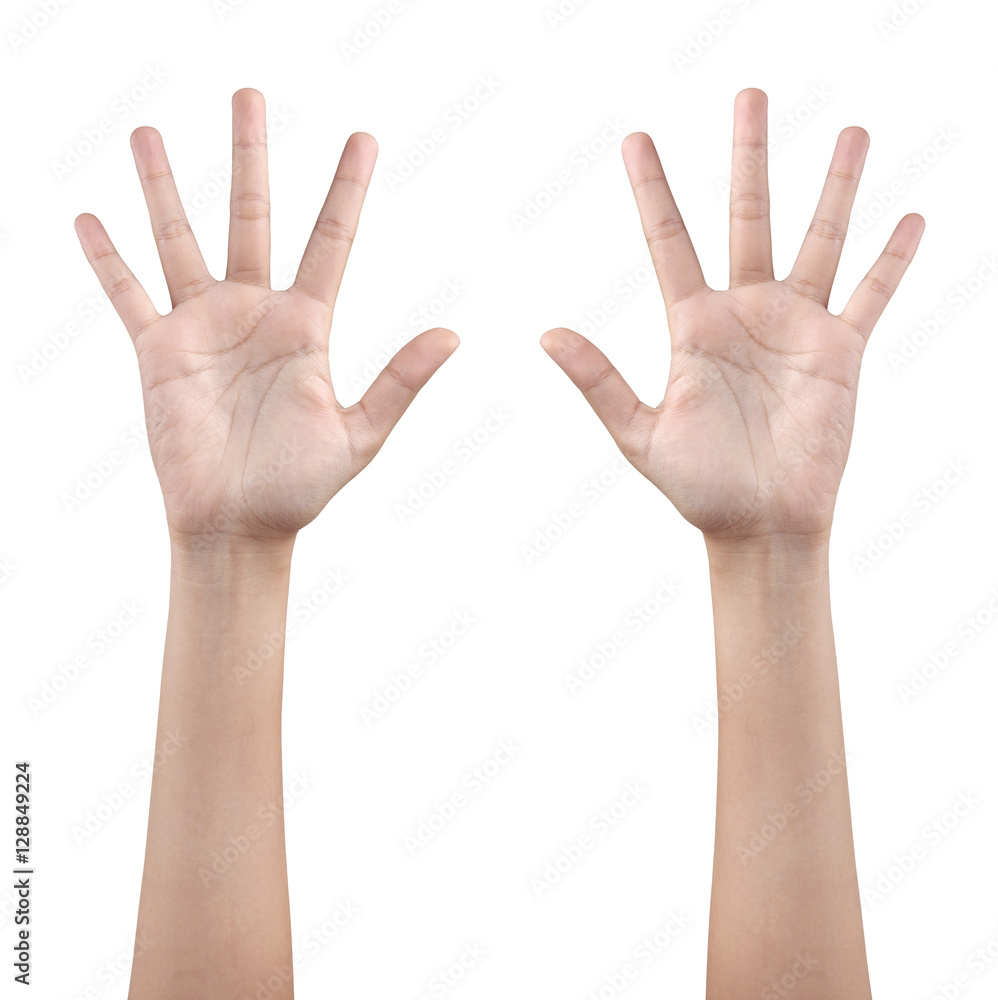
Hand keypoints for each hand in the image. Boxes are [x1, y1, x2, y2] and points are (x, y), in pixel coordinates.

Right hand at [75, 88, 457, 547]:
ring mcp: (205, 327)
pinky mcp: (158, 352)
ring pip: (181, 239)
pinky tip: (91, 218)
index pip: (331, 240)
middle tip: (249, 94)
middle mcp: (256, 313)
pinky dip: (108, 260)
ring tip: (148, 133)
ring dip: (164, 187)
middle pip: (253, 217)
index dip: (347, 189)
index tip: (364, 138)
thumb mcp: (360, 435)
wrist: (240, 524)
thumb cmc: (302, 487)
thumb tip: (454, 334)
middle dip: (251, 157)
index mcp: (308, 326)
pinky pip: (128, 295)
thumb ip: (400, 382)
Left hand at [541, 88, 922, 545]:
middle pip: (747, 216)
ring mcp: (794, 327)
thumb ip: (599, 382)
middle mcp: (743, 313)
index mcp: (691, 326)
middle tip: (749, 96)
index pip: (668, 241)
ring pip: (818, 239)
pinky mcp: (840, 352)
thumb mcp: (640, 434)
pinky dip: (891, 260)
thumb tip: (545, 333)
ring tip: (852, 131)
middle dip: (748, 157)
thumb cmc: (698, 487)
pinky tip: (908, 219)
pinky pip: (871, 295)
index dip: (653, 189)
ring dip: (835, 187)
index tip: (635, 139)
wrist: (759, 524)